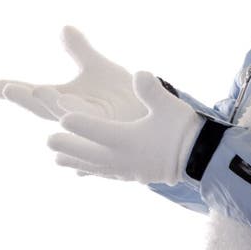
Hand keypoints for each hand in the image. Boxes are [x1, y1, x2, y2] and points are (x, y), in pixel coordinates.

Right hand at [0, 26, 147, 121]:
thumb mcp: (97, 67)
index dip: (17, 91)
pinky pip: (98, 125)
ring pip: (69, 116)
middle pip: (45, 108)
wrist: (149, 113)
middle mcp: (74, 115)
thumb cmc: (119, 94)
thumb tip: (64, 28)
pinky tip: (75, 114)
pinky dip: (86, 119)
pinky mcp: (113, 130)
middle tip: (7, 88)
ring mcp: (92, 124)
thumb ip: (79, 50)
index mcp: (66, 100)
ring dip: (55, 105)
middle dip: (27, 98)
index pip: (36, 95)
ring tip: (40, 91)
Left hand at [47, 71, 202, 185]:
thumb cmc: (184, 129)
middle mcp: (123, 157)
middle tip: (48, 140)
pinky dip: (91, 171)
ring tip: (56, 160)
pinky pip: (106, 174)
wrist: (202, 159)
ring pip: (94, 167)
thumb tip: (139, 74)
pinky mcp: (134, 175)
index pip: (97, 129)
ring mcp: (128, 169)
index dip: (79, 122)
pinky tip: (84, 172)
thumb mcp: (169, 105)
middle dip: (68, 145)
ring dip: (75, 161)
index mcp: (128, 138)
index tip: (60, 117)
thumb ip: (152, 90)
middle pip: (88, 152)